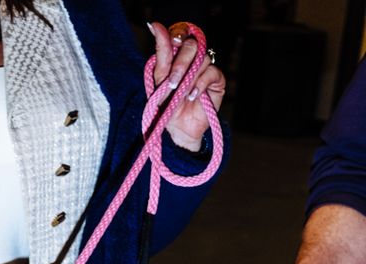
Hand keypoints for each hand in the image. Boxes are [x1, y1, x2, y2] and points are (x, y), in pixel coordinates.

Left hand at [149, 21, 224, 151]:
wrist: (178, 129)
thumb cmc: (168, 105)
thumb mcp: (160, 80)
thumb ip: (161, 54)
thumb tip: (155, 25)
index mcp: (178, 56)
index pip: (180, 36)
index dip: (176, 37)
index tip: (172, 44)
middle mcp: (193, 59)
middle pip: (191, 46)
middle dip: (180, 63)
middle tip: (172, 82)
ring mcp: (206, 68)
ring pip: (202, 59)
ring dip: (189, 77)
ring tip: (181, 94)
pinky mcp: (217, 80)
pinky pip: (211, 73)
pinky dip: (201, 84)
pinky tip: (193, 96)